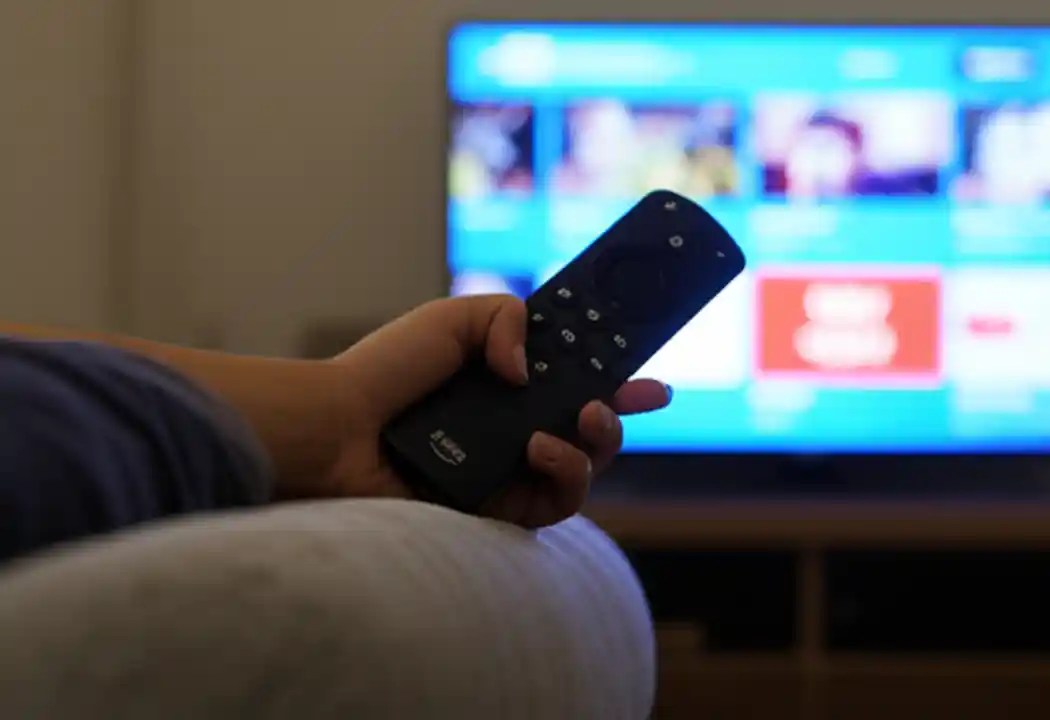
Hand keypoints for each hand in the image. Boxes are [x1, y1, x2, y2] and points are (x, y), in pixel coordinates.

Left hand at [324, 294, 670, 527]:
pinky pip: (558, 503)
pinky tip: (539, 448)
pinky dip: (564, 473)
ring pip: (587, 467)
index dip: (618, 376)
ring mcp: (509, 471)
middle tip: (631, 395)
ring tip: (583, 418)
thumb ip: (506, 318)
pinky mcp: (499, 509)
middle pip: (593, 426)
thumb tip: (531, 371)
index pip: (575, 380)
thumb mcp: (452, 317)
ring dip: (601, 441)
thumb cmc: (383, 373)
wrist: (337, 429)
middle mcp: (513, 428)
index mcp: (507, 383)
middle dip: (623, 410)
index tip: (649, 373)